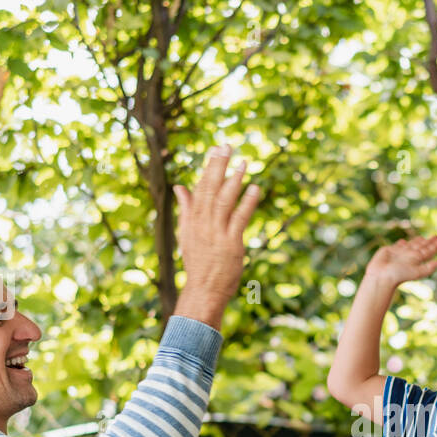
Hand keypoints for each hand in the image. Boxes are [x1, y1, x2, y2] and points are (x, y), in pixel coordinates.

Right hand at [172, 146, 261, 327]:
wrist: (203, 290)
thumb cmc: (198, 263)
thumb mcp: (187, 234)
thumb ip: (186, 209)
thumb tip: (180, 187)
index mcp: (192, 220)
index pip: (200, 187)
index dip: (208, 167)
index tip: (216, 148)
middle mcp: (202, 223)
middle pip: (210, 189)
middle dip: (219, 166)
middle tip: (227, 145)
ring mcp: (216, 233)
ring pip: (224, 201)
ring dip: (235, 180)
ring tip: (244, 163)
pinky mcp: (231, 243)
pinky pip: (240, 218)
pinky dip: (248, 202)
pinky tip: (256, 188)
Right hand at [364, 235, 436, 288]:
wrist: (381, 275)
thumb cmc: (399, 275)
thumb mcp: (417, 272)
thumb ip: (428, 268)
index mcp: (417, 260)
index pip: (429, 251)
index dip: (435, 246)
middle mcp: (409, 256)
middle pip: (422, 247)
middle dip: (428, 242)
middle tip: (436, 236)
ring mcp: (400, 253)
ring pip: (410, 245)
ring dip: (416, 241)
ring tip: (421, 238)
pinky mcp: (390, 251)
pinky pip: (397, 246)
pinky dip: (401, 244)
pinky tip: (403, 242)